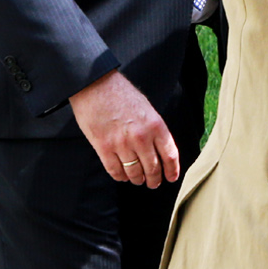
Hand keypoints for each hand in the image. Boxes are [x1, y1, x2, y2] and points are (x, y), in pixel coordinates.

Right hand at [70, 71, 180, 187]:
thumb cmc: (122, 94)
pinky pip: (115, 171)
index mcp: (156, 126)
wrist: (96, 85)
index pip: (170, 155)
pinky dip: (120, 176)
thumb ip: (154, 130)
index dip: (172, 170)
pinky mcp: (104, 147)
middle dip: (154, 179)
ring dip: (137, 179)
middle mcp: (141, 137)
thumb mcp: (147, 109)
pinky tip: (122, 176)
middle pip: (153, 168)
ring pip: (134, 172)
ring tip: (137, 180)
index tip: (171, 178)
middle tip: (153, 183)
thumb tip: (159, 151)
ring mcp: (122, 144)